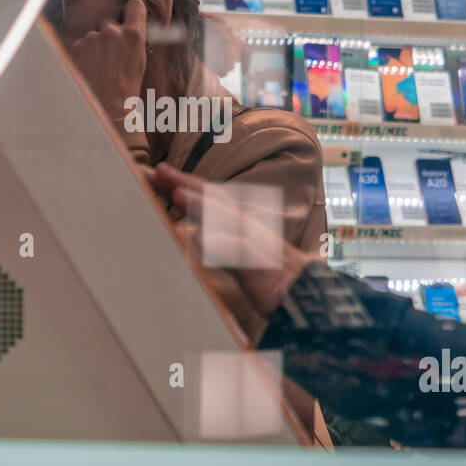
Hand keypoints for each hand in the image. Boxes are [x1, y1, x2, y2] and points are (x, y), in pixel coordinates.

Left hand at [67, 0, 147, 117]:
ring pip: (94, 36)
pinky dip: (84, 54)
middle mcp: (112, 31)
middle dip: (110, 36)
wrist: (107, 107)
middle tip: (112, 57)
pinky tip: (90, 69)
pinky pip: (82, 44)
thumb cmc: (127, 87)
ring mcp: (93, 38)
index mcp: (133, 34)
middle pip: (110, 23)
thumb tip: (132, 27)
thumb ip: (134, 39)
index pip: (135, 5)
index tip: (130, 15)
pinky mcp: (78, 46)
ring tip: (100, 67)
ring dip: (96, 46)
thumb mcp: (140, 60)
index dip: (132, 10)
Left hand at [148, 163, 310, 317]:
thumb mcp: (241, 257)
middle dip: (185, 184)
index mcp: (241, 224)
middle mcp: (247, 228)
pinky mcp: (262, 268)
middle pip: (215, 200)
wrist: (309, 294)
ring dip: (202, 205)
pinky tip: (202, 238)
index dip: (183, 183)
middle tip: (156, 171)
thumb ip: (219, 245)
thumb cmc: (273, 276)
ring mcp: (256, 245)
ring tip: (177, 192)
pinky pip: (242, 254)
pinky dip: (222, 244)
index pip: (209, 198)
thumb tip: (195, 235)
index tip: (156, 172)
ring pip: (228, 220)